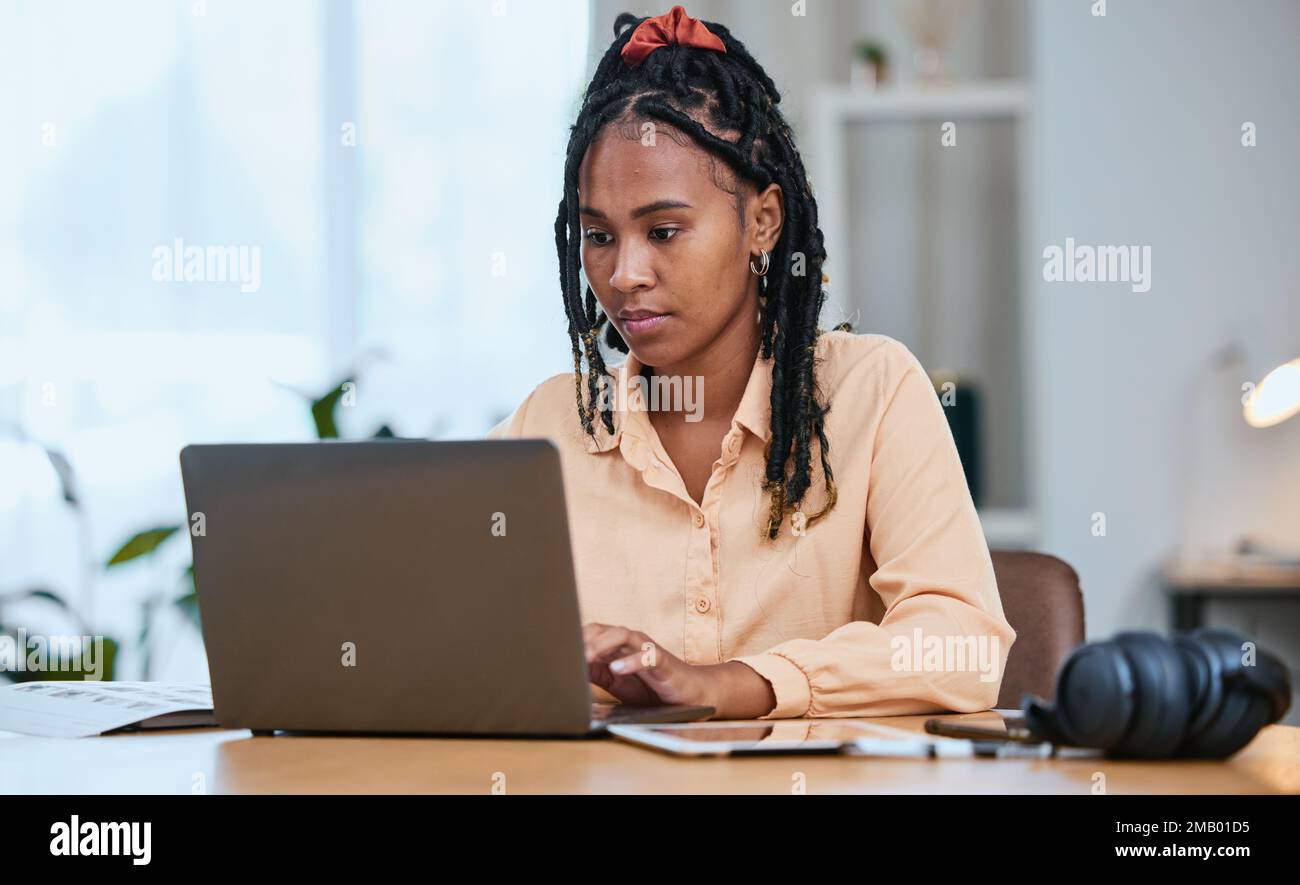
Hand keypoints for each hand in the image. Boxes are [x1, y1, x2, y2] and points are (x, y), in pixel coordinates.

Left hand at [583, 623, 776, 717]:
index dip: (574, 638)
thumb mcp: (616, 681)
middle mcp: (632, 642)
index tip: (556, 649)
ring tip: (587, 656)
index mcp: (618, 645)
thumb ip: (594, 671)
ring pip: (624, 635)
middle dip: (584, 638)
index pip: (592, 632)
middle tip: (567, 652)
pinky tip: (616, 670)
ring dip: (603, 644)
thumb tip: (566, 669)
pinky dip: (631, 662)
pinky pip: (647, 657)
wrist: (690, 694)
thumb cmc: (651, 686)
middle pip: (604, 629)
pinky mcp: (663, 662)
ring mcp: (648, 649)